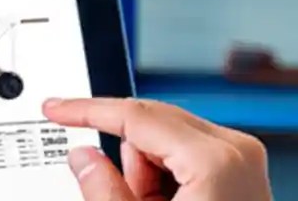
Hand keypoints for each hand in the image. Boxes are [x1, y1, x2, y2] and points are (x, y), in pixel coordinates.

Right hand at [43, 98, 271, 200]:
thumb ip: (103, 190)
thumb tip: (84, 158)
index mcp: (214, 161)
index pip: (135, 116)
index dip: (86, 111)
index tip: (57, 109)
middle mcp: (235, 150)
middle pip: (150, 127)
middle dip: (129, 165)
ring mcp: (240, 159)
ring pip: (163, 141)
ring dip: (148, 176)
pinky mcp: (239, 169)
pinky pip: (183, 155)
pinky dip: (167, 180)